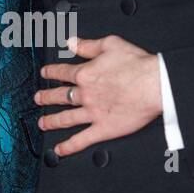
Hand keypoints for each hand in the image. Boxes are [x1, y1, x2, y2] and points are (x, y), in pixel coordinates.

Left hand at [35, 34, 161, 155]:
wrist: (155, 85)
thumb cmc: (138, 65)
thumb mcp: (110, 44)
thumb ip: (88, 45)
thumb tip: (72, 42)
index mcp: (85, 74)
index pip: (62, 72)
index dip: (51, 72)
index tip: (45, 73)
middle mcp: (85, 94)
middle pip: (60, 96)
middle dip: (46, 97)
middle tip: (38, 99)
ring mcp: (92, 113)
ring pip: (66, 118)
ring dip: (52, 121)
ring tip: (42, 123)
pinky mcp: (103, 128)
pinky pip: (81, 140)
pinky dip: (68, 146)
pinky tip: (59, 150)